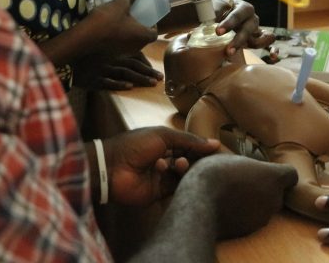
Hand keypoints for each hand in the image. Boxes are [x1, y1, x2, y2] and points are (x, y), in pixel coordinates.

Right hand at [75, 51, 162, 89]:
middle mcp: (111, 60)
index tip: (159, 73)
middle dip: (148, 73)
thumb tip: (134, 52)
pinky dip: (118, 83)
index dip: (147, 65)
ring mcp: (102, 70)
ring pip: (124, 74)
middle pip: (133, 67)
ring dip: (139, 78)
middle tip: (160, 79)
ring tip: (151, 83)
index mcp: (114, 52)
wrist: (64, 57)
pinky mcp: (93, 79)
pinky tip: (129, 86)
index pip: (135, 58)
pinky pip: (107, 81)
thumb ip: (117, 48)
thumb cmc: (84, 51)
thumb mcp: (102, 46)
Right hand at [84, 0, 157, 55]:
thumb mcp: (119, 5)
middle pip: (143, 38)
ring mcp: (124, 52)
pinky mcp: (112, 54)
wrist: (84, 38)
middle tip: (136, 16)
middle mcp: (136, 47)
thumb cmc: (107, 21)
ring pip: (131, 42)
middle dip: (140, 28)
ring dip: (130, 33)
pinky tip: (112, 28)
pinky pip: (120, 44)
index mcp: (142, 36)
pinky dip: (120, 37)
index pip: (154, 33)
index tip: (147, 17)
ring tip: (124, 21)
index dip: (153, 25)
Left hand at [102, 127, 220, 205]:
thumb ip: (189, 140)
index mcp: (164, 142)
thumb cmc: (135, 145)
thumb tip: (215, 143)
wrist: (111, 168)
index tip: (217, 148)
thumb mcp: (163, 136)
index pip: (188, 145)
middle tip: (207, 159)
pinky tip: (176, 171)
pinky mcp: (159, 192)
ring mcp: (162, 176)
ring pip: (184, 174)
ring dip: (185, 167)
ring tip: (180, 164)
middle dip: (197, 158)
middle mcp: (165, 158)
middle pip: (189, 159)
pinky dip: (179, 180)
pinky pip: (176, 187)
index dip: (201, 146)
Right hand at [180, 154, 297, 238]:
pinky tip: (227, 208)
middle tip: (244, 181)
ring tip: (232, 194)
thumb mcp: (229, 158)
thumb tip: (244, 165)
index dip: (280, 173)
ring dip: (253, 202)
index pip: (291, 174)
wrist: (199, 205)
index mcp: (272, 177)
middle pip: (278, 192)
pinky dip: (243, 215)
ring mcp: (262, 217)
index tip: (267, 172)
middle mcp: (274, 198)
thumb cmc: (214, 174)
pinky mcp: (249, 231)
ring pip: (264, 207)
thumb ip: (246, 164)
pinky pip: (251, 219)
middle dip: (265, 188)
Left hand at [213, 0, 274, 53]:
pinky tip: (273, 56)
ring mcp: (255, 28)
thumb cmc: (213, 9)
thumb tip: (202, 23)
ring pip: (261, 36)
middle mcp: (251, 17)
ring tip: (247, 56)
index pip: (237, 14)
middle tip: (228, 51)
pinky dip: (273, 48)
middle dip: (239, 40)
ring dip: (254, 46)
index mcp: (240, 7)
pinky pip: (269, 42)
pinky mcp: (257, 39)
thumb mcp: (209, 8)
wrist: (216, 13)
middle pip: (249, 27)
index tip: (218, 32)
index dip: (229, 23)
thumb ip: (208, 13)